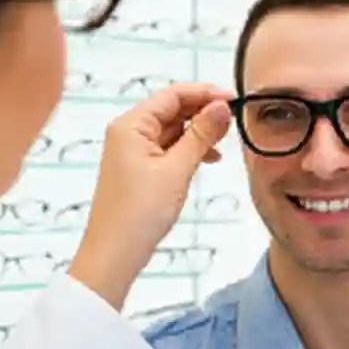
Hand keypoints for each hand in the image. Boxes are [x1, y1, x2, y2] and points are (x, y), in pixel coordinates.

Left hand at [69, 83, 233, 309]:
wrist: (114, 254)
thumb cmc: (140, 212)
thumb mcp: (177, 170)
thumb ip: (200, 135)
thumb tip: (222, 107)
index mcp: (131, 125)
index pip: (172, 95)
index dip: (204, 93)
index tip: (234, 99)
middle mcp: (127, 132)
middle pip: (171, 110)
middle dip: (202, 112)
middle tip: (233, 122)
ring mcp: (131, 151)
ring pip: (170, 130)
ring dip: (197, 132)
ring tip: (223, 142)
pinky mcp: (137, 169)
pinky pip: (166, 149)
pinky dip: (187, 149)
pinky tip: (207, 158)